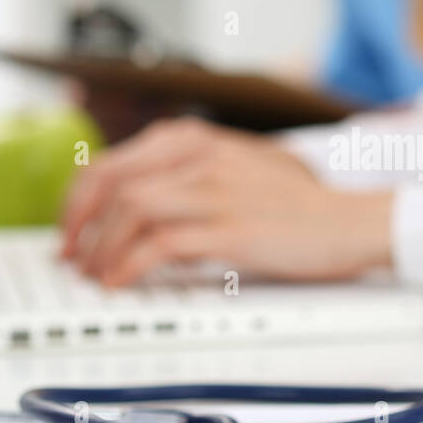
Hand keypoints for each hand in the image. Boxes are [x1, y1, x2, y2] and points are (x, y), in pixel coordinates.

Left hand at [60, 117, 393, 285]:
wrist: (352, 221)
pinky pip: (161, 245)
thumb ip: (193, 171)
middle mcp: (201, 157)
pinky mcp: (231, 229)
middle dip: (78, 223)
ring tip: (95, 275)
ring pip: (130, 210)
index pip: (113, 161)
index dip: (79, 199)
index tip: (71, 228)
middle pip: (111, 181)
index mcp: (197, 139)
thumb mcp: (241, 166)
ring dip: (101, 248)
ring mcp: (216, 191)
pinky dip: (131, 266)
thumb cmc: (300, 204)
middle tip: (70, 256)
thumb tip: (141, 199)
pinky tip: (123, 282)